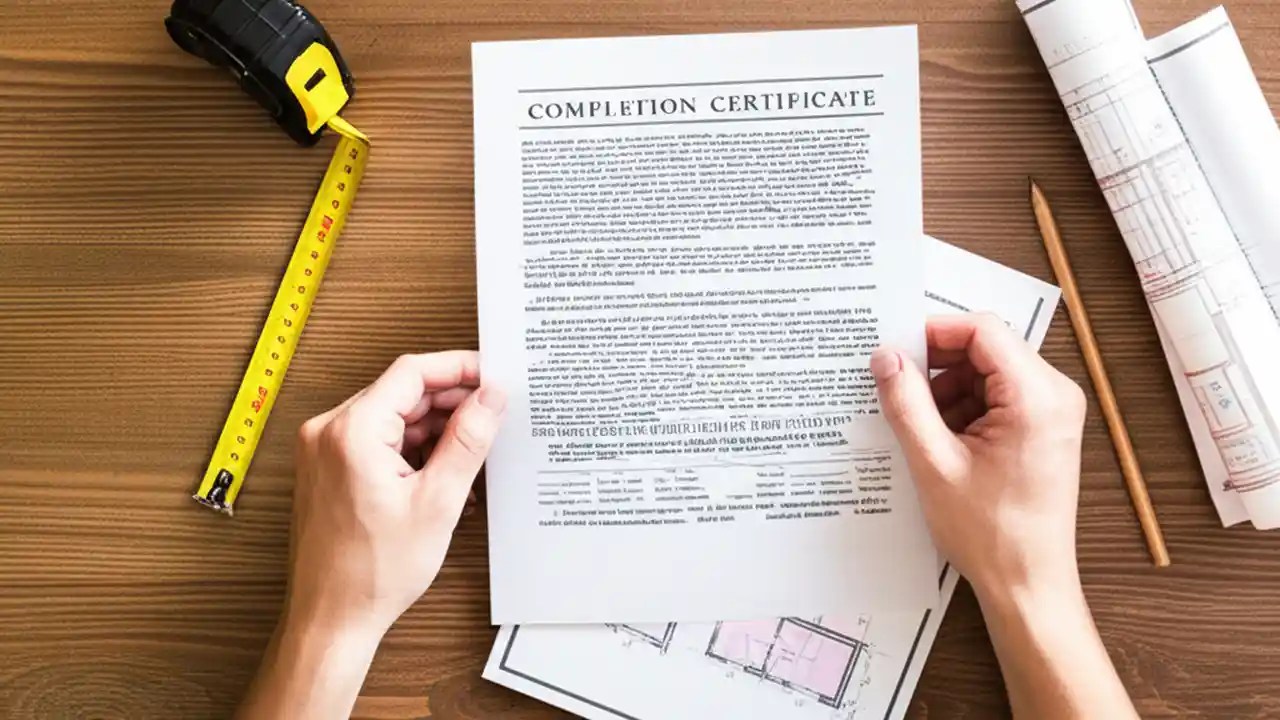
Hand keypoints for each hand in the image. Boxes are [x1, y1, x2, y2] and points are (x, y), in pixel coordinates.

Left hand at [286, 351, 506, 639]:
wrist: (331, 619)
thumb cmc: (371, 573)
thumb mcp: (437, 501)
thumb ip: (468, 441)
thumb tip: (491, 398)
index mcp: (351, 431)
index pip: (412, 373)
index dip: (459, 368)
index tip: (491, 373)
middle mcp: (329, 432)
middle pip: (402, 392)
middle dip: (451, 402)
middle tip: (493, 415)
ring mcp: (324, 450)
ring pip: (392, 416)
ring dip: (434, 429)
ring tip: (472, 454)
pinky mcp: (328, 468)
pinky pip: (377, 440)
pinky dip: (412, 449)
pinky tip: (443, 472)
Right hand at [870, 313, 1085, 600]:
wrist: (1028, 585)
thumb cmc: (990, 534)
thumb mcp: (934, 464)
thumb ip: (907, 403)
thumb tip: (886, 356)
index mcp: (1037, 397)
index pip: (983, 331)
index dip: (934, 332)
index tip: (894, 349)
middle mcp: (1054, 396)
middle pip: (986, 349)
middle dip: (937, 367)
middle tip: (896, 390)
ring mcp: (1052, 412)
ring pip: (987, 372)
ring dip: (947, 391)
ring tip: (921, 431)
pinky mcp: (1042, 429)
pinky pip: (996, 397)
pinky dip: (963, 409)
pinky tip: (940, 442)